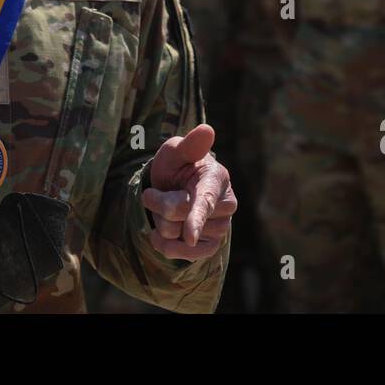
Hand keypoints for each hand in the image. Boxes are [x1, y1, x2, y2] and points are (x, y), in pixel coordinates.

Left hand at [142, 123, 235, 260]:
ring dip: (160, 223)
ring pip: (176, 236)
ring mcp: (221, 228)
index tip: (190, 236)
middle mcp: (225, 206)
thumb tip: (207, 130)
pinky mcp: (210, 247)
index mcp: (217, 178)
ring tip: (167, 208)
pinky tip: (161, 232)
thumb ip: (189, 144)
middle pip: (180, 217)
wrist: (176, 186)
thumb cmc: (177, 165)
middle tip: (158, 192)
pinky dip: (163, 244)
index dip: (196, 218)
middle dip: (159, 205)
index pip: (205, 202)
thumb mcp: (176, 151)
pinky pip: (179, 254)